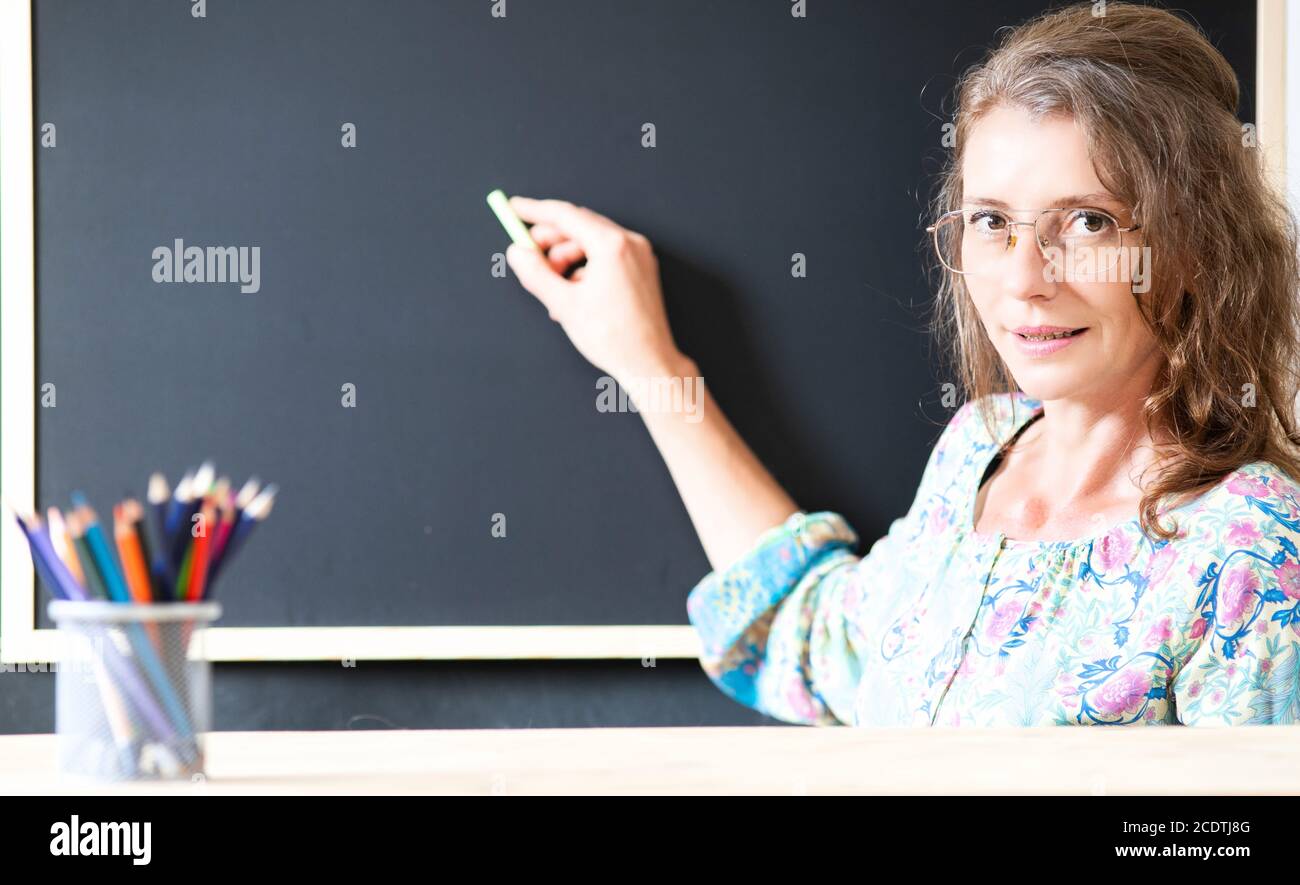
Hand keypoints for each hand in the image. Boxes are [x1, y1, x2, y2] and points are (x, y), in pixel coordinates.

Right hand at [504, 196, 682, 382]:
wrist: (649, 363)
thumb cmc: (614, 338)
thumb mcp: (564, 304)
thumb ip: (536, 273)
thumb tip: (518, 252)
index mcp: (612, 246)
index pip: (565, 215)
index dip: (535, 211)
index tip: (513, 208)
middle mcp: (629, 243)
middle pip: (579, 226)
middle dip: (550, 242)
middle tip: (529, 258)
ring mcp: (639, 255)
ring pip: (590, 243)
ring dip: (566, 261)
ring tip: (554, 292)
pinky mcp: (641, 269)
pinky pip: (605, 257)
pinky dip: (584, 270)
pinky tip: (573, 296)